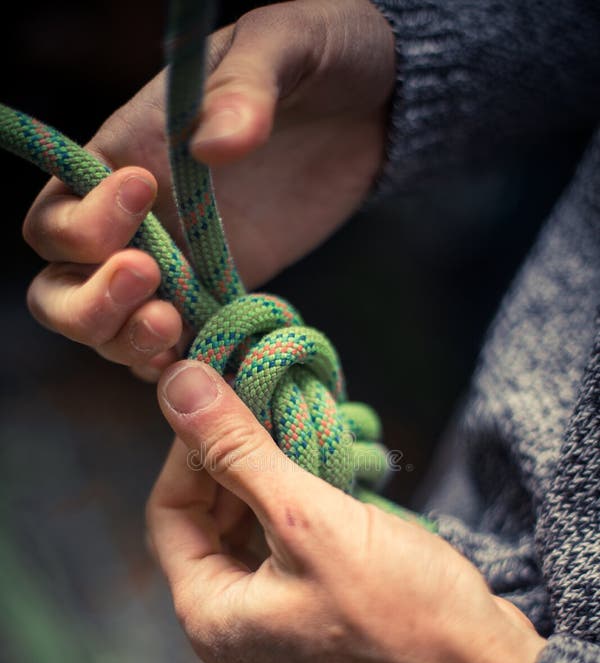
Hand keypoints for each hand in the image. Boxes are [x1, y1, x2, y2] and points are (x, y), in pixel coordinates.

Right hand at [23, 0, 395, 379]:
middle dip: (89, 301)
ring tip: (173, 327)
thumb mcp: (286, 46)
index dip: (84, 223)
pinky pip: (175, 348)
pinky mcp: (222, 297)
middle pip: (61, 284)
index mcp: (127, 153)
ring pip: (109, 329)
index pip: (59, 212)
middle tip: (150, 282)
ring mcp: (179, 266)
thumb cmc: (321, 60)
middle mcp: (138, 222)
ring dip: (125, 341)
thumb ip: (245, 86)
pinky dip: (175, 364)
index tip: (146, 194)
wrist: (374, 113)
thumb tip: (212, 145)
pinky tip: (200, 359)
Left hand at [146, 361, 545, 662]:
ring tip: (303, 430)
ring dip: (271, 478)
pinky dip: (301, 505)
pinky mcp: (318, 615)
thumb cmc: (400, 609)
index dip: (190, 449)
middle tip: (269, 405)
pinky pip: (288, 548)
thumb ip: (238, 451)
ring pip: (251, 531)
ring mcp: (277, 624)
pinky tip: (328, 470)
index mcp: (211, 614)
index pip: (169, 511)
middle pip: (207, 521)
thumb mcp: (308, 519)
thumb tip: (178, 384)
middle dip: (233, 460)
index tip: (227, 397)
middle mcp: (234, 626)